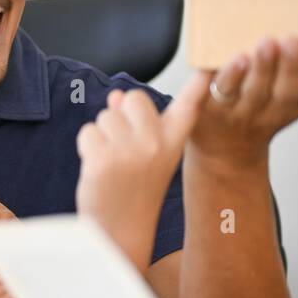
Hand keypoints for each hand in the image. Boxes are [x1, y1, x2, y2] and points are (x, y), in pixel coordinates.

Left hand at [76, 75, 208, 268]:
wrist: (120, 231)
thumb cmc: (132, 190)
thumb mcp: (145, 156)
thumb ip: (136, 124)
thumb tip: (117, 95)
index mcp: (173, 142)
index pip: (190, 106)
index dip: (200, 84)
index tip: (211, 67)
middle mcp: (157, 144)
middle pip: (133, 98)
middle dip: (121, 116)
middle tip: (123, 148)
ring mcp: (131, 151)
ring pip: (106, 116)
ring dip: (101, 135)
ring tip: (111, 163)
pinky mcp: (105, 159)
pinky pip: (88, 132)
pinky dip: (86, 147)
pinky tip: (98, 169)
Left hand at [190, 26, 297, 167]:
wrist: (224, 152)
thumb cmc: (264, 110)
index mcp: (297, 104)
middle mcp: (270, 111)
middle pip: (285, 93)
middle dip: (291, 68)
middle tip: (292, 41)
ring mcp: (239, 112)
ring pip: (252, 93)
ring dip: (258, 71)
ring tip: (261, 48)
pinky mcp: (208, 110)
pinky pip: (214, 95)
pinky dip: (220, 79)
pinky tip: (225, 62)